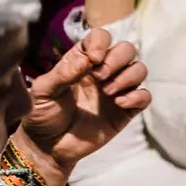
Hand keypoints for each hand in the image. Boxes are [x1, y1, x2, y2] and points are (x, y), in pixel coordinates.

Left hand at [16, 29, 150, 185]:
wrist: (48, 148)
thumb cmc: (42, 116)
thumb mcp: (43, 92)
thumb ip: (63, 73)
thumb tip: (87, 59)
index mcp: (82, 61)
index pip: (101, 37)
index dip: (102, 42)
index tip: (93, 59)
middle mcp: (102, 72)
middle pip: (127, 49)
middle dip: (118, 59)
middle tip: (101, 77)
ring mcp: (116, 91)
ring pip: (139, 69)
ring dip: (128, 76)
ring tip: (108, 92)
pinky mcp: (126, 111)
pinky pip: (144, 96)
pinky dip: (136, 96)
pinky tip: (119, 103)